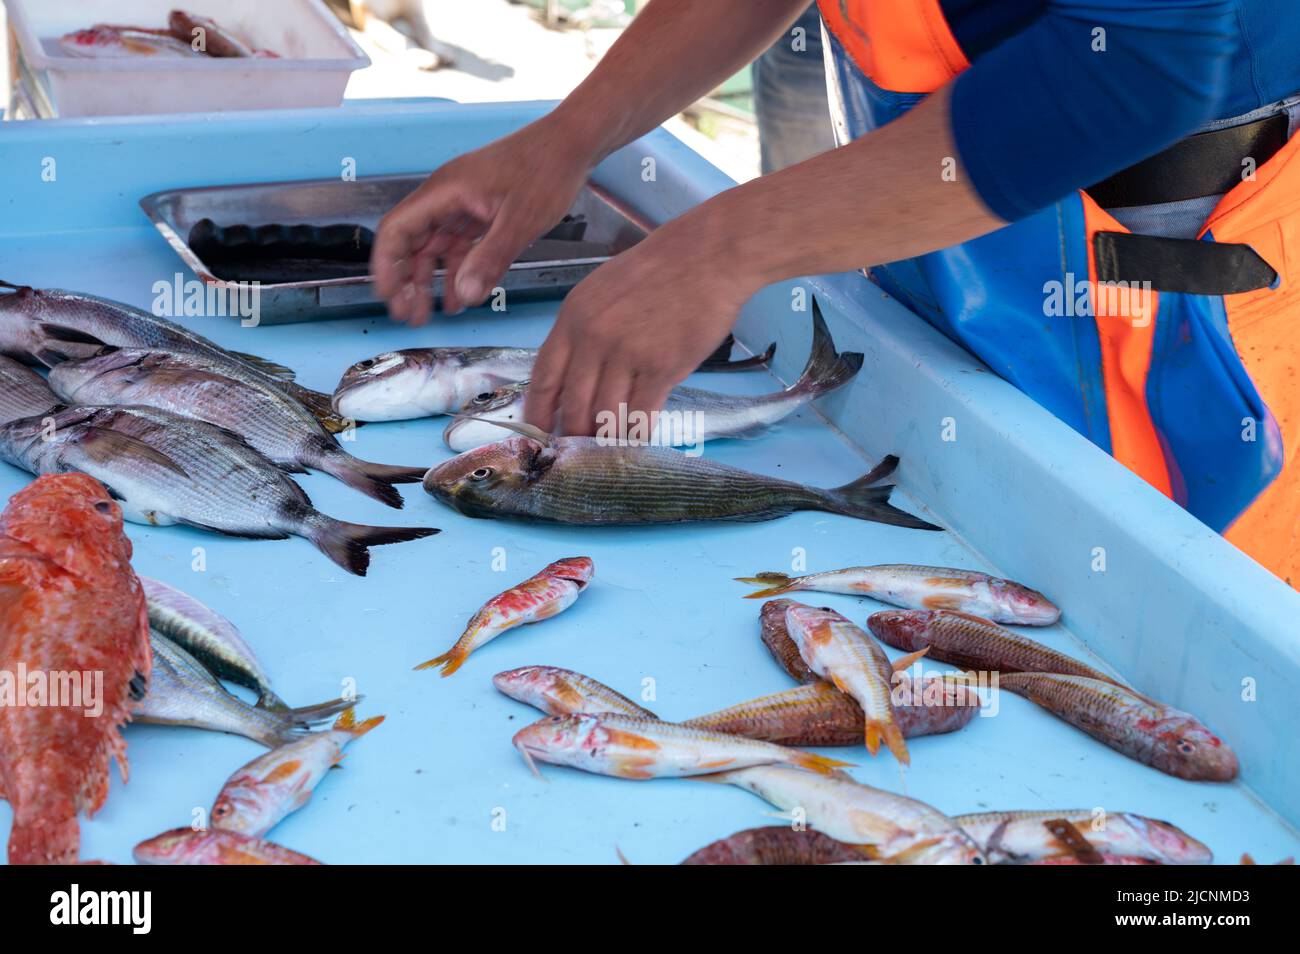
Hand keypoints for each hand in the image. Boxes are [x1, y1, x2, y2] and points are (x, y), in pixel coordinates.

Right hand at [372, 117, 594, 322]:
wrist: (571, 144)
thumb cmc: (547, 168)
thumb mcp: (520, 220)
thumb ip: (491, 259)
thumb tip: (464, 295)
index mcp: (445, 192)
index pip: (397, 229)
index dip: (387, 264)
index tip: (387, 295)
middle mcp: (447, 197)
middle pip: (411, 242)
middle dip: (405, 281)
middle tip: (408, 316)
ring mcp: (463, 205)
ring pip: (433, 248)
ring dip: (428, 281)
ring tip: (426, 315)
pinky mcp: (481, 213)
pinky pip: (459, 247)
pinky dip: (456, 272)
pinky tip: (459, 297)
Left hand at [524, 206, 762, 435]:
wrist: (706, 257)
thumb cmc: (658, 271)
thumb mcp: (602, 292)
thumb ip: (583, 331)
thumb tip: (573, 375)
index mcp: (573, 319)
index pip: (544, 377)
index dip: (538, 413)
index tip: (538, 435)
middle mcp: (594, 339)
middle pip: (573, 405)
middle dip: (574, 435)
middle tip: (579, 450)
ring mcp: (627, 354)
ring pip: (606, 415)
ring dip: (606, 438)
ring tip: (609, 448)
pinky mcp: (661, 368)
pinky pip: (641, 415)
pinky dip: (637, 434)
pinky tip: (637, 440)